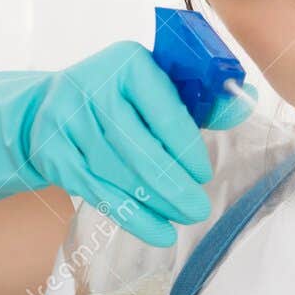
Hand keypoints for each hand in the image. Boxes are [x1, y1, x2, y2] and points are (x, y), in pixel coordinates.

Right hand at [0, 40, 255, 246]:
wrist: (51, 104)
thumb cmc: (122, 97)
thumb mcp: (160, 85)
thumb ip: (202, 97)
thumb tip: (243, 103)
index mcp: (127, 62)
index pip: (163, 110)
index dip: (186, 147)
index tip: (203, 172)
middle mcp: (91, 87)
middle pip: (137, 147)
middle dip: (173, 183)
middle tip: (199, 207)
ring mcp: (66, 121)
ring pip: (117, 172)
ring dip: (154, 202)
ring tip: (183, 216)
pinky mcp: (52, 153)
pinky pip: (97, 191)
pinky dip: (131, 215)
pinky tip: (158, 231)